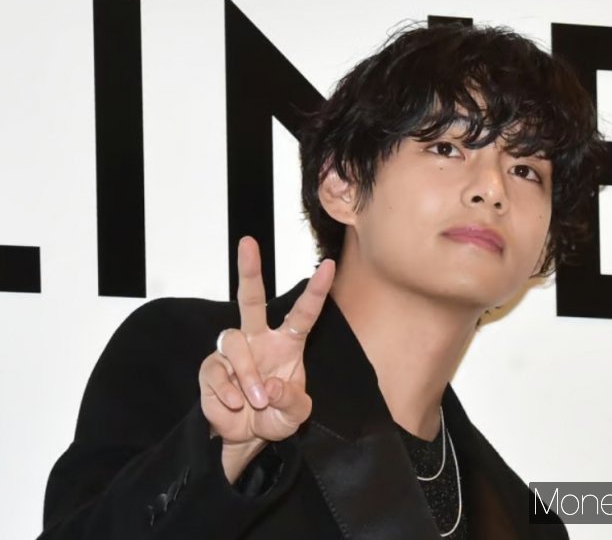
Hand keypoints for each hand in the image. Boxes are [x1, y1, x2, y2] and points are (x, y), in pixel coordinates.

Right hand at [198, 236, 334, 480]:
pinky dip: (228, 391)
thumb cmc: (276, 416)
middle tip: (248, 242)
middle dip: (249, 270)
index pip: (303, 313)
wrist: (245, 439)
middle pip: (251, 299)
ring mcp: (233, 351)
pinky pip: (217, 370)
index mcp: (287, 344)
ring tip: (255, 400)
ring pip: (233, 341)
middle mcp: (259, 339)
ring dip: (247, 373)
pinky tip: (235, 404)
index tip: (328, 265)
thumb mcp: (295, 415)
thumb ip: (292, 402)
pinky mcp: (212, 367)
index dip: (316, 290)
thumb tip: (271, 386)